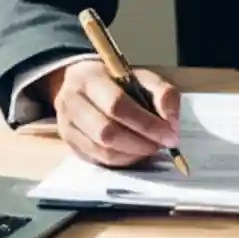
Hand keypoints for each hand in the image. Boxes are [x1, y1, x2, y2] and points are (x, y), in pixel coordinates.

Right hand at [42, 59, 180, 167]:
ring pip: (102, 150)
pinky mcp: (70, 143)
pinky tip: (136, 153)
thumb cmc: (116, 82)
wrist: (82, 84)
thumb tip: (171, 123)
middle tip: (162, 144)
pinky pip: (99, 160)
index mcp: (89, 77)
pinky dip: (123, 160)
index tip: (170, 134)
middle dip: (141, 142)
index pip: (116, 105)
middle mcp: (71, 101)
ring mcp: (66, 125)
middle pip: (106, 132)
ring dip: (134, 154)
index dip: (146, 123)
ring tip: (151, 147)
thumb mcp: (142, 77)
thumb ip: (163, 94)